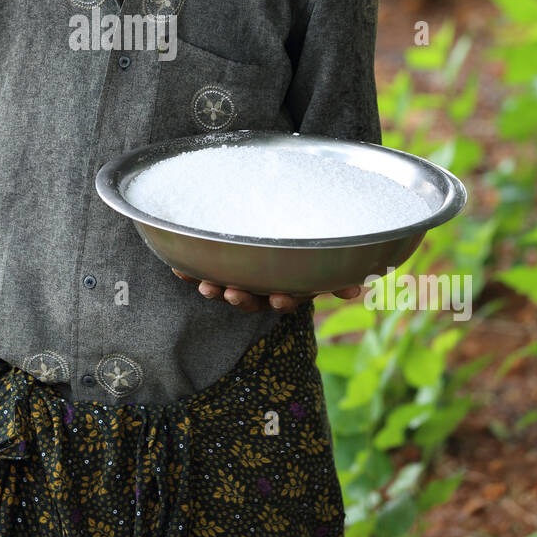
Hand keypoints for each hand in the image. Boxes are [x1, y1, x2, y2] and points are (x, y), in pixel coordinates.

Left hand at [171, 268, 362, 313]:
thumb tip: (357, 290)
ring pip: (226, 291)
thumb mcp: (316, 267)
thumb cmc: (297, 252)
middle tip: (232, 293)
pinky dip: (190, 273)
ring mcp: (237, 281)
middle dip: (242, 299)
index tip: (279, 297)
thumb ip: (334, 278)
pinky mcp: (214, 270)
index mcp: (286, 286)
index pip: (286, 299)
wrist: (263, 235)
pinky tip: (179, 268)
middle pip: (252, 300)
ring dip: (216, 290)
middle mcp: (261, 289)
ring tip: (208, 285)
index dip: (282, 301)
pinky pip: (201, 275)